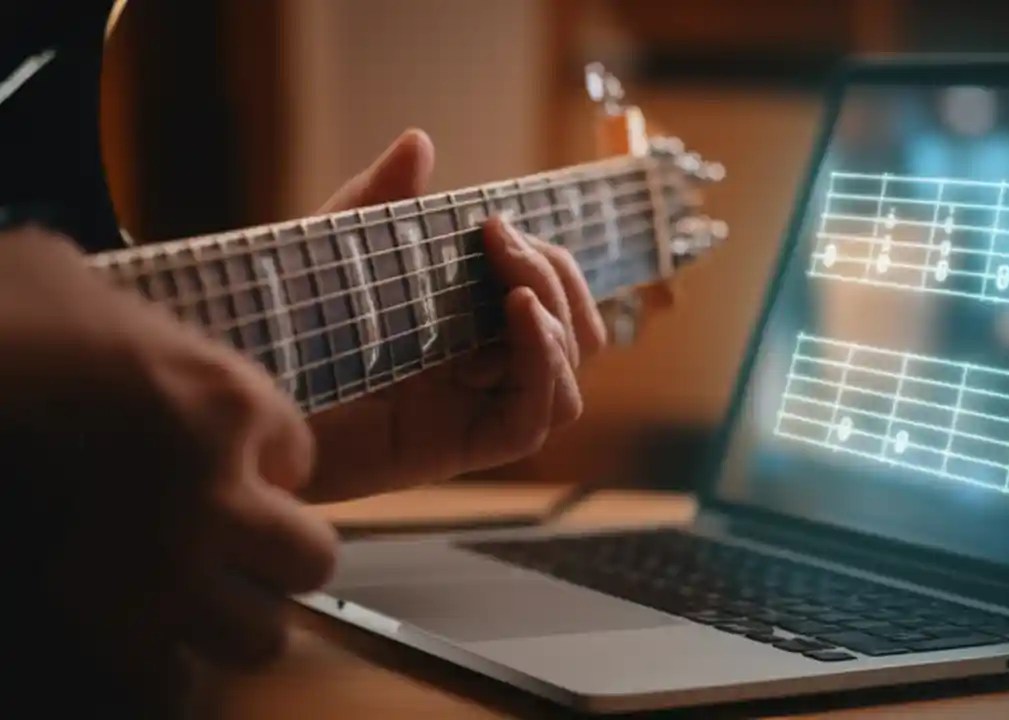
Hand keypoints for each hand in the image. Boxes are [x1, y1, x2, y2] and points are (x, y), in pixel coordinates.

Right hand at [0, 227, 336, 696]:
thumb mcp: (61, 277)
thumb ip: (123, 318)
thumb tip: (111, 327)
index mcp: (221, 401)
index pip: (298, 452)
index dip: (264, 460)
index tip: (230, 461)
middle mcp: (214, 495)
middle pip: (310, 559)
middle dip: (280, 551)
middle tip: (237, 542)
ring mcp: (161, 574)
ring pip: (258, 637)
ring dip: (234, 619)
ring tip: (193, 601)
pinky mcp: (96, 633)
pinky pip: (163, 685)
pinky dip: (158, 671)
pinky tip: (131, 642)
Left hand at [305, 129, 607, 501]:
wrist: (240, 398)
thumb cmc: (283, 329)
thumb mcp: (335, 252)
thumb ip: (380, 202)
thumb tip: (419, 142)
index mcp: (468, 324)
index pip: (550, 294)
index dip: (545, 259)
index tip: (493, 225)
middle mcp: (482, 370)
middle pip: (576, 334)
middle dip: (558, 281)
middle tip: (505, 247)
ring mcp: (474, 411)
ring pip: (566, 381)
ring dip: (558, 325)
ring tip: (517, 292)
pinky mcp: (459, 447)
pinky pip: (532, 420)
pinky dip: (542, 367)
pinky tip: (519, 320)